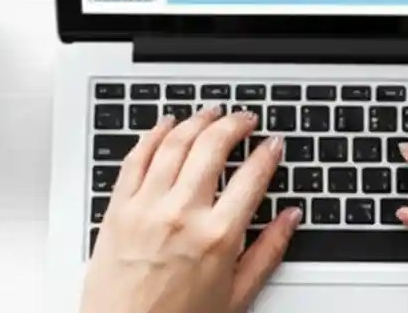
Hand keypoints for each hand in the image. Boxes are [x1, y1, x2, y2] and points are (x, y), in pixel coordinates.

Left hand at [82, 107, 300, 312]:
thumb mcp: (237, 296)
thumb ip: (268, 251)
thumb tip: (290, 218)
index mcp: (218, 237)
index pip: (252, 177)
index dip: (267, 153)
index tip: (272, 143)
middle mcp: (182, 215)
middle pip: (213, 147)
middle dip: (234, 124)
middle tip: (244, 119)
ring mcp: (147, 208)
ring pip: (175, 143)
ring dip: (196, 120)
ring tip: (211, 113)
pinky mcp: (118, 209)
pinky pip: (136, 158)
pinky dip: (152, 134)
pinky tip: (165, 125)